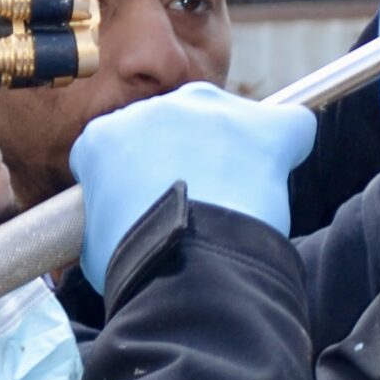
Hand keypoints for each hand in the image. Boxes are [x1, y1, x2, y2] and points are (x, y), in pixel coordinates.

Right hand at [71, 81, 317, 294]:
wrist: (181, 270)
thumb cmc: (136, 264)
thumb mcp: (94, 243)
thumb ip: (105, 218)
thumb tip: (113, 233)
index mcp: (105, 136)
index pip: (123, 144)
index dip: (139, 179)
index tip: (150, 206)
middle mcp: (154, 109)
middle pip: (177, 125)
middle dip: (187, 158)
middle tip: (196, 205)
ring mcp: (209, 110)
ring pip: (228, 120)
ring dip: (231, 153)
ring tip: (234, 201)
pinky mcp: (261, 124)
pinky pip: (286, 125)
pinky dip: (286, 148)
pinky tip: (276, 179)